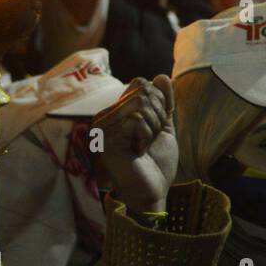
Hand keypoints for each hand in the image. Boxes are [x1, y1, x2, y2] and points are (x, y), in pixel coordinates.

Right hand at [90, 75, 176, 213]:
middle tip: (149, 140)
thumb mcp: (164, 126)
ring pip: (141, 104)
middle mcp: (104, 116)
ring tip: (143, 146)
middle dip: (157, 117)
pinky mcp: (105, 138)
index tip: (155, 127)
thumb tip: (161, 75)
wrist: (153, 190)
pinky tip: (137, 152)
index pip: (141, 84)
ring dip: (152, 128)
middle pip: (143, 92)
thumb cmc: (156, 162)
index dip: (159, 103)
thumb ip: (163, 102)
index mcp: (116, 112)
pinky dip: (146, 136)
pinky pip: (136, 119)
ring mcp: (102, 127)